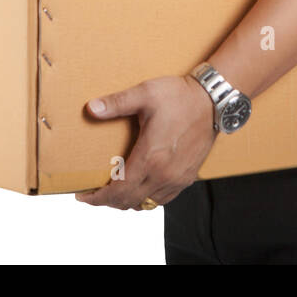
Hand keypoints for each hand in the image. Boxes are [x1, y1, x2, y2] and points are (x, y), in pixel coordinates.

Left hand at [73, 74, 217, 209]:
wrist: (213, 101)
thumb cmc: (180, 96)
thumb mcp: (145, 94)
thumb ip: (117, 102)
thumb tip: (91, 108)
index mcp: (151, 157)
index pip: (118, 190)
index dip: (98, 198)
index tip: (83, 195)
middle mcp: (164, 174)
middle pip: (129, 201)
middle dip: (107, 202)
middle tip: (93, 194)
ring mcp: (177, 178)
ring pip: (146, 203)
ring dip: (127, 201)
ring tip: (114, 191)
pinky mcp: (188, 177)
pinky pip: (162, 200)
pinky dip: (146, 198)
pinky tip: (140, 188)